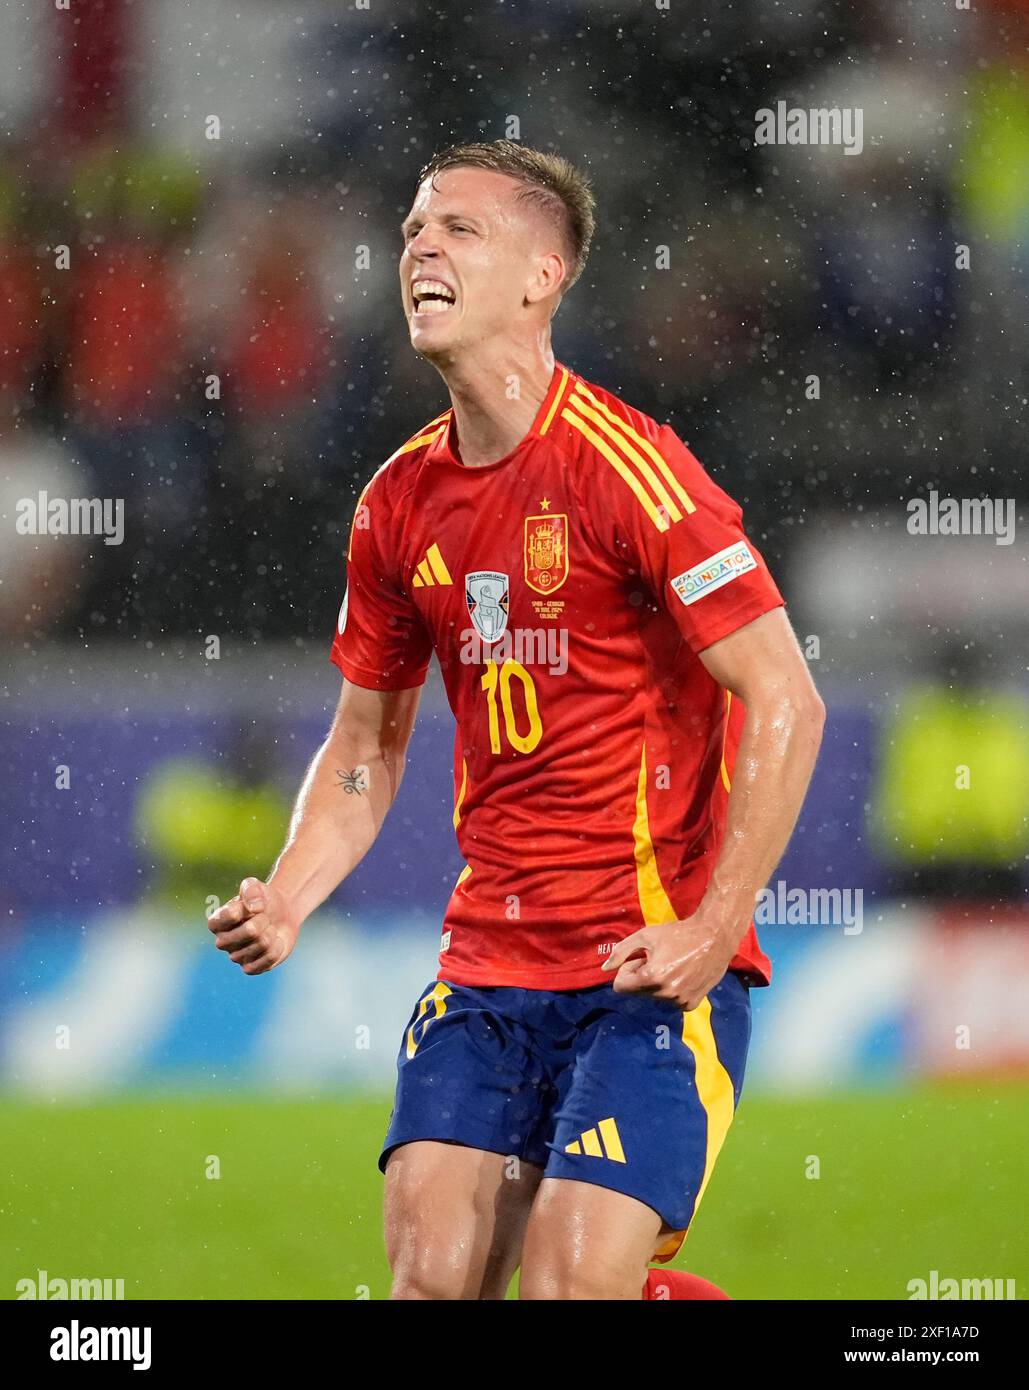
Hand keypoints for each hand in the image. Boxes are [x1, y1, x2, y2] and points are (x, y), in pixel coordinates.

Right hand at [207, 876, 299, 975]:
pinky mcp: (250, 968)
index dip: (243, 910)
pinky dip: (277, 947)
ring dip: (272, 932)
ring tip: (268, 929)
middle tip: (265, 918)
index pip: (224, 918)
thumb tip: (254, 908)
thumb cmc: (262, 900)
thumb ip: (250, 889)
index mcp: (217, 922)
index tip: (252, 906)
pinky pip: (268, 959)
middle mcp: (222, 941)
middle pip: (250, 931)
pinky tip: (274, 942)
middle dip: (264, 920)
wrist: (281, 915)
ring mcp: (235, 956)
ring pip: (262, 943)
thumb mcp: (255, 886)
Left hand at [600, 908, 741, 1009]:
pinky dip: (672, 990)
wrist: (714, 937)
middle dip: (641, 976)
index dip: (626, 971)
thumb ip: (621, 952)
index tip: (639, 959)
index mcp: (652, 978)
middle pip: (637, 992)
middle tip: (658, 959)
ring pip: (654, 997)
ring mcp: (680, 1001)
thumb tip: (604, 969)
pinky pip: (670, 1001)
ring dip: (657, 983)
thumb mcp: (645, 936)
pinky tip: (683, 974)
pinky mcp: (691, 1005)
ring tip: (673, 965)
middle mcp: (665, 994)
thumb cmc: (678, 933)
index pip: (620, 987)